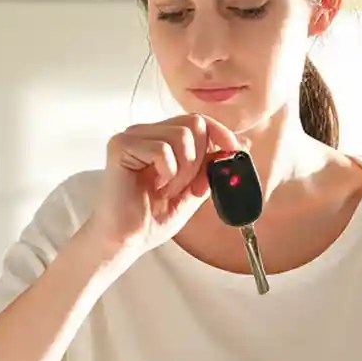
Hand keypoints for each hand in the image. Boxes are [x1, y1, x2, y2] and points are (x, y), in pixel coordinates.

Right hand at [83, 113, 238, 260]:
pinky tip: (154, 187)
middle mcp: (145, 131)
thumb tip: (240, 144)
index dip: (220, 133)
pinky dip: (167, 173)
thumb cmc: (152, 218)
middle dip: (198, 161)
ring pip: (181, 136)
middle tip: (182, 187)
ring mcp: (132, 136)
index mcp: (160, 137)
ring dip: (182, 171)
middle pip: (193, 123)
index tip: (233, 150)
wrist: (127, 240)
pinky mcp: (121, 146)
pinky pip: (162, 150)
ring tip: (165, 189)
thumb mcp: (193, 190)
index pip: (197, 120)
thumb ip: (211, 167)